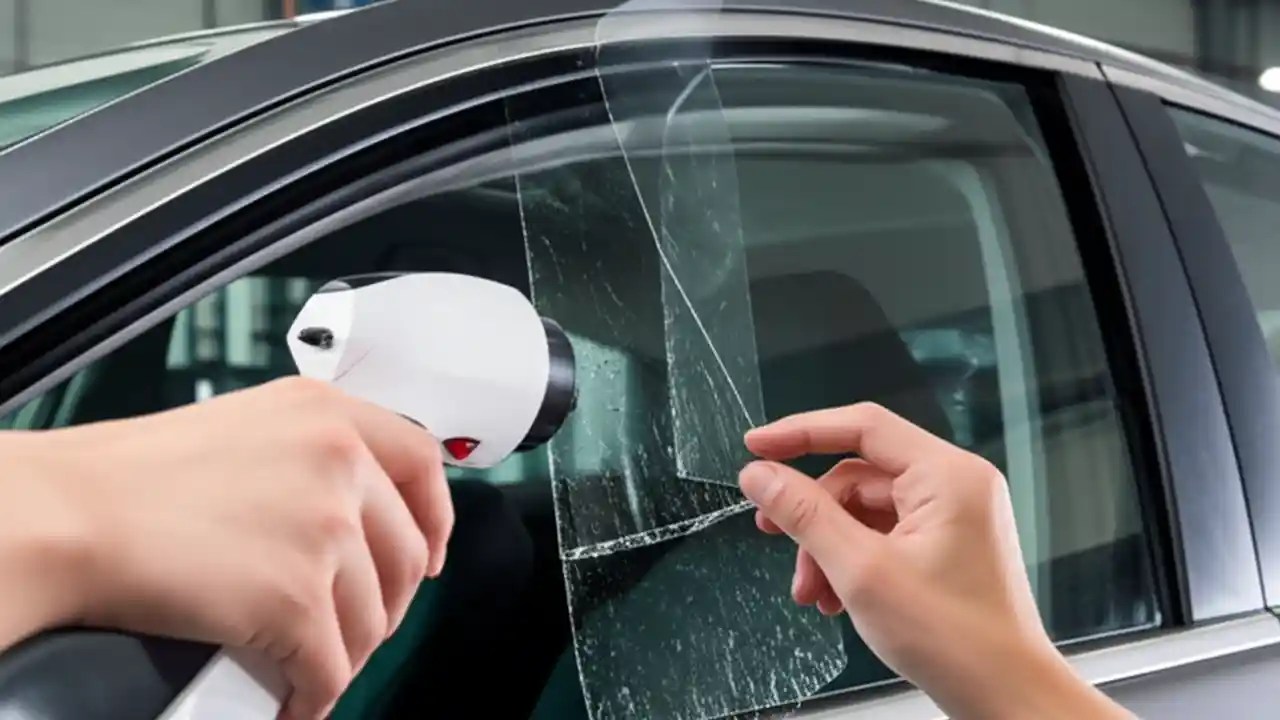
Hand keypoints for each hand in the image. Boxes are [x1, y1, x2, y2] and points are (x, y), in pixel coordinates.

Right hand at [0, 377, 451, 719]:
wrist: (72, 514)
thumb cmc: (132, 477)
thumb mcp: (247, 427)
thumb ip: (311, 455)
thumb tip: (350, 510)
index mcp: (329, 413)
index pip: (421, 461)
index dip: (435, 514)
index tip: (431, 547)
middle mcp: (341, 463)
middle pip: (408, 552)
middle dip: (390, 600)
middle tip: (363, 620)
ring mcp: (327, 531)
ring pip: (373, 619)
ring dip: (348, 651)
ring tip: (316, 663)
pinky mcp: (299, 599)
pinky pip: (331, 669)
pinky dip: (315, 695)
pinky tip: (297, 700)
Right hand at [739, 403, 1131, 719]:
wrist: (1006, 696)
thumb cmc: (955, 639)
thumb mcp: (861, 571)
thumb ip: (805, 515)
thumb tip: (759, 475)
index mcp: (947, 475)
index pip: (862, 427)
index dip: (801, 432)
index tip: (756, 446)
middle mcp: (955, 485)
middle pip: (859, 474)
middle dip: (812, 513)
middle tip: (770, 532)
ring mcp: (954, 516)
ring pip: (866, 509)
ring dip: (828, 546)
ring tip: (809, 591)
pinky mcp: (948, 544)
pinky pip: (884, 533)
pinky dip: (852, 560)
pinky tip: (834, 597)